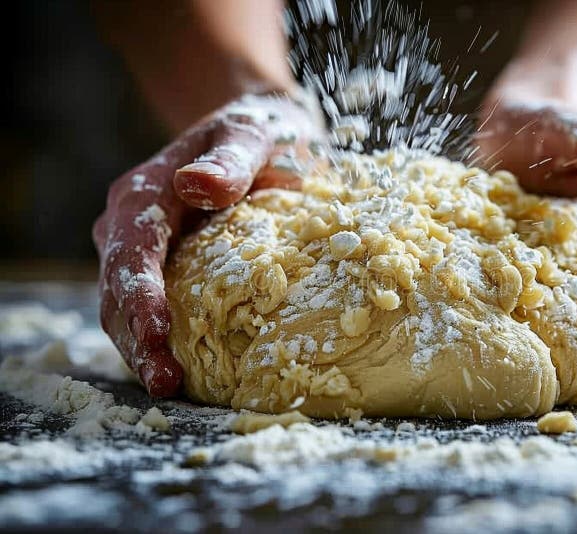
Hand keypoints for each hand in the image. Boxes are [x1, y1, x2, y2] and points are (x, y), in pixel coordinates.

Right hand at [93, 94, 322, 396]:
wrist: (260, 134)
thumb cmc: (260, 133)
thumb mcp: (252, 135)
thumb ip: (230, 159)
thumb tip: (195, 185)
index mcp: (146, 193)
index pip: (132, 250)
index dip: (141, 295)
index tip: (157, 333)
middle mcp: (132, 225)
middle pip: (118, 290)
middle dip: (137, 339)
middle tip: (165, 382)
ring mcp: (145, 251)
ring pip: (125, 309)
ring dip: (143, 350)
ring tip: (170, 386)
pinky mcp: (166, 269)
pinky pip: (154, 310)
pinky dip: (163, 341)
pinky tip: (187, 371)